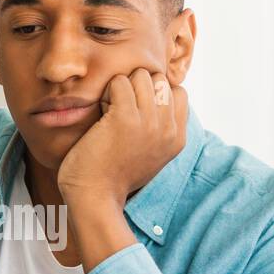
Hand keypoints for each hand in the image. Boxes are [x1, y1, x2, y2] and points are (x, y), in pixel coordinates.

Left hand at [57, 69, 187, 210]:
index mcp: (177, 138)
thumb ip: (161, 129)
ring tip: (111, 110)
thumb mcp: (151, 155)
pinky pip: (119, 82)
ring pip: (141, 75)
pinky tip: (102, 113)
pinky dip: (107, 91)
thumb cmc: (115, 176)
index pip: (178, 92)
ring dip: (122, 87)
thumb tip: (159, 97)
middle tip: (121, 109)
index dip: (155, 94)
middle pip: (159, 79)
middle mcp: (168, 129)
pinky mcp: (126, 118)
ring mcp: (149, 122)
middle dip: (138, 87)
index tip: (138, 112)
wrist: (95, 197)